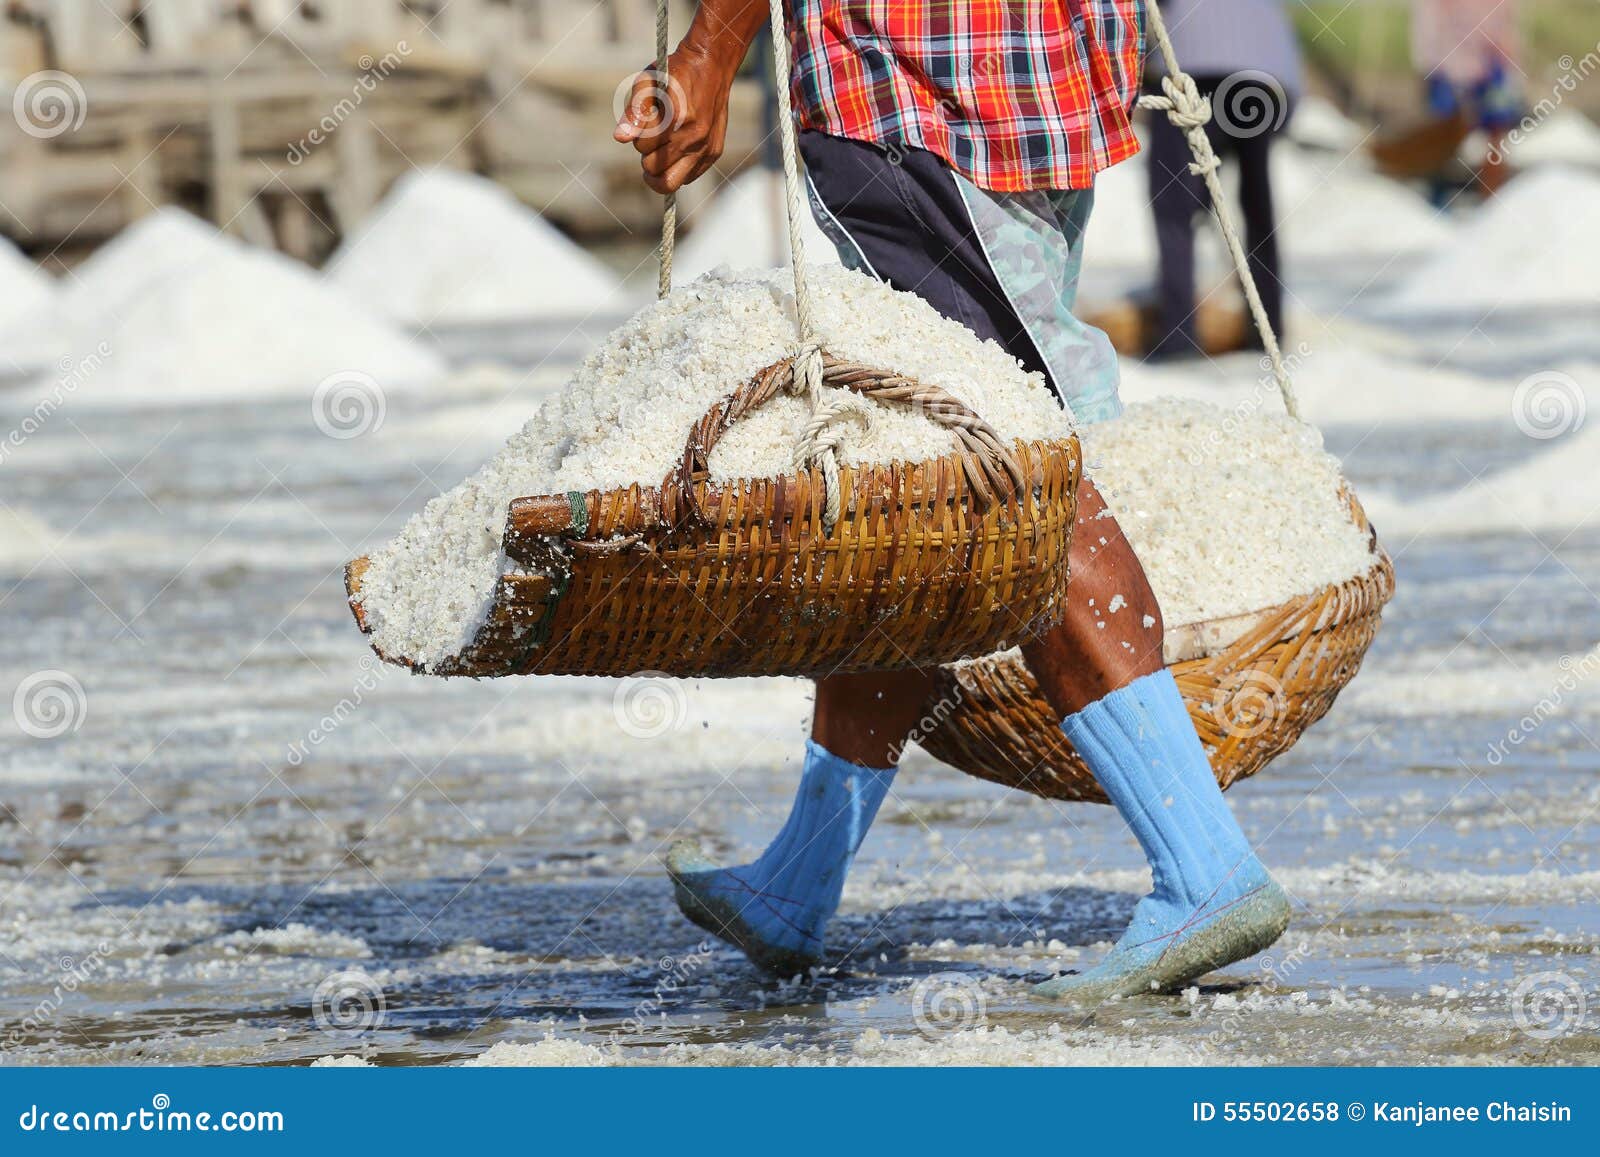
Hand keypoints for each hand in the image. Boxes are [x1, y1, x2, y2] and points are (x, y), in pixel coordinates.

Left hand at [614, 45, 735, 194]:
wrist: (712, 64)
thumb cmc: (674, 72)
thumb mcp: (647, 82)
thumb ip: (634, 111)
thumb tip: (620, 138)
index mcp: (677, 117)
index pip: (642, 148)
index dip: (638, 137)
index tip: (646, 124)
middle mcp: (694, 137)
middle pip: (653, 169)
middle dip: (647, 155)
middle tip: (653, 137)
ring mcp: (706, 147)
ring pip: (671, 182)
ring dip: (660, 168)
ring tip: (662, 148)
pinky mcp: (714, 153)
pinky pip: (688, 178)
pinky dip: (677, 169)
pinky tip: (677, 150)